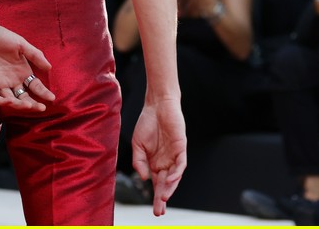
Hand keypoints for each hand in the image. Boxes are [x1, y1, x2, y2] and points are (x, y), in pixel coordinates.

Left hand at [0, 22, 54, 110]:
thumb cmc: (1, 36)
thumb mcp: (21, 44)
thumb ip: (35, 55)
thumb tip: (49, 68)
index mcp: (22, 71)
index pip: (35, 86)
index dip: (43, 93)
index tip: (52, 98)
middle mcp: (12, 80)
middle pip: (24, 97)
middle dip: (33, 104)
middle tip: (40, 108)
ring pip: (11, 100)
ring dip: (19, 104)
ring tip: (27, 105)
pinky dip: (1, 101)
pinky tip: (9, 101)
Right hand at [132, 97, 186, 216]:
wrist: (156, 105)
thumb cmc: (146, 123)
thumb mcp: (137, 145)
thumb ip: (139, 162)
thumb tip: (144, 178)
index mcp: (155, 163)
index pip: (157, 184)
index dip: (156, 197)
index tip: (156, 211)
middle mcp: (166, 162)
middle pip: (166, 184)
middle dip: (162, 198)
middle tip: (159, 212)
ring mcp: (174, 155)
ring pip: (174, 176)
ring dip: (170, 187)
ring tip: (163, 197)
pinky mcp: (180, 147)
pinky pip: (181, 163)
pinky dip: (177, 172)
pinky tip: (171, 178)